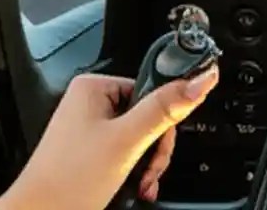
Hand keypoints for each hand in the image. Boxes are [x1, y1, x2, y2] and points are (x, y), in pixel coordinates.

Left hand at [0, 67, 218, 209]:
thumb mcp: (126, 141)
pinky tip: (133, 187)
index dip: (164, 124)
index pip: (153, 93)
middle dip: (155, 151)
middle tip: (148, 171)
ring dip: (147, 166)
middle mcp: (91, 105)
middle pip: (150, 118)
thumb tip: (200, 81)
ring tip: (139, 184)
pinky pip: (127, 153)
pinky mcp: (92, 152)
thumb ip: (164, 109)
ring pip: (141, 139)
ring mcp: (90, 130)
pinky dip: (135, 172)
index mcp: (94, 88)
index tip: (160, 147)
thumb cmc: (66, 182)